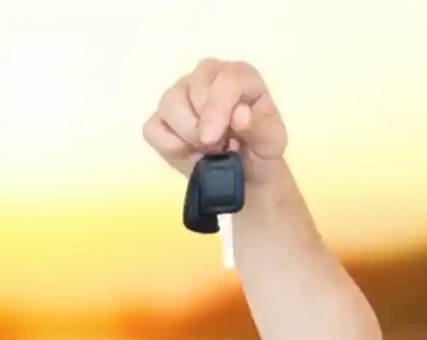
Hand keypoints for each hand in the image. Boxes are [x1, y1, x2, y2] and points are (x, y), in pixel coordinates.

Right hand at [142, 58, 287, 180]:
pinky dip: (170, 146)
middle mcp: (207, 75)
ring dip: (188, 135)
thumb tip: (240, 114)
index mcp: (239, 75)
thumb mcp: (272, 144)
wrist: (245, 175)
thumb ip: (262, 127)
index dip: (217, 109)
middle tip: (220, 146)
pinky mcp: (161, 117)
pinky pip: (154, 128)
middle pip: (193, 87)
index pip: (226, 79)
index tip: (214, 140)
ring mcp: (181, 93)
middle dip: (204, 125)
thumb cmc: (260, 152)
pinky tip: (189, 152)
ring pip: (170, 104)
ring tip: (208, 150)